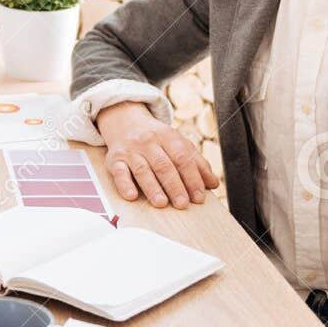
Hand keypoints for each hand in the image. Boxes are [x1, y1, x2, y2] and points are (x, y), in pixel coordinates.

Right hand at [97, 100, 218, 207]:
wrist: (125, 121)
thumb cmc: (156, 139)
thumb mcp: (178, 143)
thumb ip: (196, 162)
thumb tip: (213, 184)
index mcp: (168, 136)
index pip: (182, 158)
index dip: (192, 178)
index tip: (198, 197)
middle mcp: (148, 141)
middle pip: (163, 165)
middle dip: (174, 186)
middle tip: (182, 204)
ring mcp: (130, 150)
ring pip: (142, 170)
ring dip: (152, 188)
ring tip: (161, 203)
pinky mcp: (114, 159)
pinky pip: (119, 172)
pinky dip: (125, 184)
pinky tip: (131, 196)